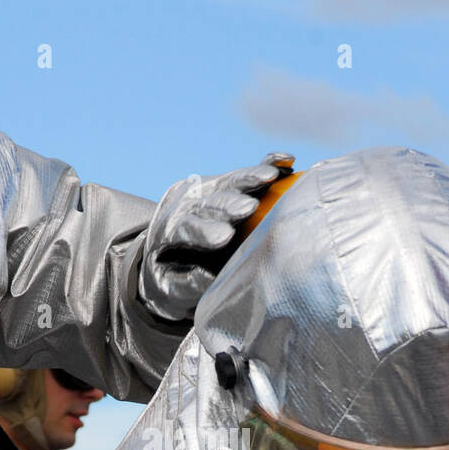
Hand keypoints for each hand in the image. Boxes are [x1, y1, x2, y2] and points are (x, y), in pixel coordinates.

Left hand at [138, 152, 293, 320]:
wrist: (163, 249)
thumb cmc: (172, 278)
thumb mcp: (171, 289)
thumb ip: (187, 284)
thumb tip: (209, 279)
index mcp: (170, 231)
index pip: (187, 228)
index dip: (205, 230)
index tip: (226, 236)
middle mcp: (186, 206)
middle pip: (209, 201)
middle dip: (230, 203)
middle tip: (250, 207)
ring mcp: (205, 190)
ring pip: (227, 182)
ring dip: (249, 178)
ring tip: (271, 176)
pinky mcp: (223, 184)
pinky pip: (245, 173)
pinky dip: (265, 165)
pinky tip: (285, 160)